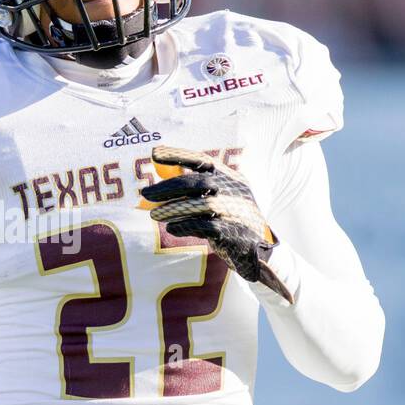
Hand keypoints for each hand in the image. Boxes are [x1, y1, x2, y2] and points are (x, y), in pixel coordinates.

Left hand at [139, 145, 293, 303]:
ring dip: (173, 208)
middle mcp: (235, 191)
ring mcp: (235, 212)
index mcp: (232, 178)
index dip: (178, 155)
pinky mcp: (232, 233)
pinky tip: (172, 228)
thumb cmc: (231, 221)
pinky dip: (184, 226)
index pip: (203, 160)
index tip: (155, 154)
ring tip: (154, 214)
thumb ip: (196, 189)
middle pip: (198, 182)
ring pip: (201, 204)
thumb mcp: (220, 199)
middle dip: (168, 187)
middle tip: (145, 194)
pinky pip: (204, 226)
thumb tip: (160, 181)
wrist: (259, 251)